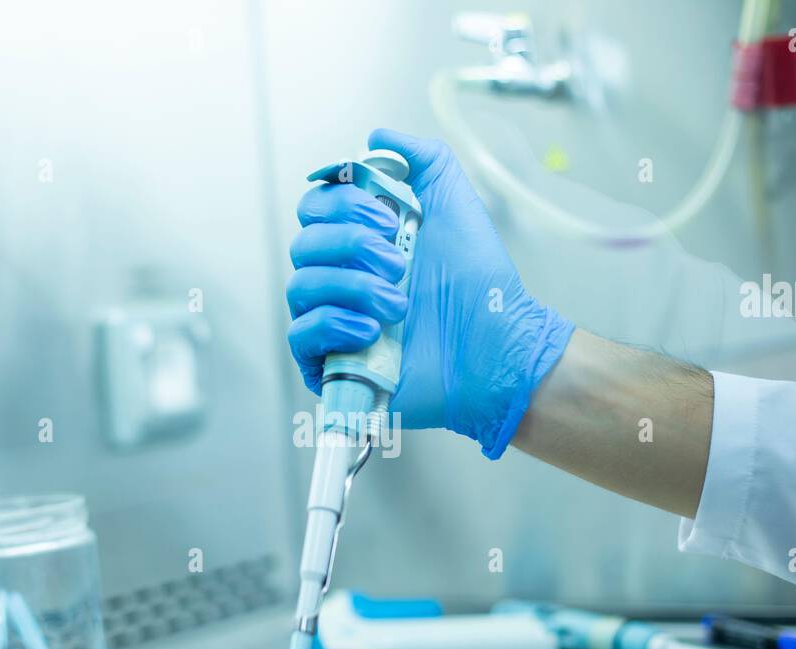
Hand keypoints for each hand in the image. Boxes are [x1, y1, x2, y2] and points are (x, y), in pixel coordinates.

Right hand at [286, 128, 574, 458]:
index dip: (342, 205)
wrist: (496, 345)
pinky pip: (300, 335)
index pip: (315, 207)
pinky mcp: (331, 364)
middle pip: (303, 244)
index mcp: (361, 239)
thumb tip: (376, 136)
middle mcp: (342, 278)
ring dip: (352, 287)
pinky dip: (332, 325)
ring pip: (300, 287)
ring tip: (399, 305)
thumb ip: (422, 158)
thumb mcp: (454, 202)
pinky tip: (372, 331)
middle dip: (350, 245)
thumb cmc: (479, 282)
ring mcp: (334, 322)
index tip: (390, 218)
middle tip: (398, 262)